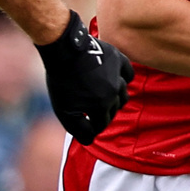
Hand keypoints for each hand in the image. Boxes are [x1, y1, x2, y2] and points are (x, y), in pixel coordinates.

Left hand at [37, 11, 133, 144]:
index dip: (92, 125)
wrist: (63, 49)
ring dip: (114, 98)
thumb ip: (78, 129)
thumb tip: (90, 140)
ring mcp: (118, 76)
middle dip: (102, 112)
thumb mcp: (64, 110)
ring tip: (101, 94)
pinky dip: (123, 79)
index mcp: (100, 106)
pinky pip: (128, 74)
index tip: (85, 120)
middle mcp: (113, 92)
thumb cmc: (61, 81)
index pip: (102, 124)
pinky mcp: (119, 60)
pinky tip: (112, 80)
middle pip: (113, 110)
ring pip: (123, 94)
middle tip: (90, 105)